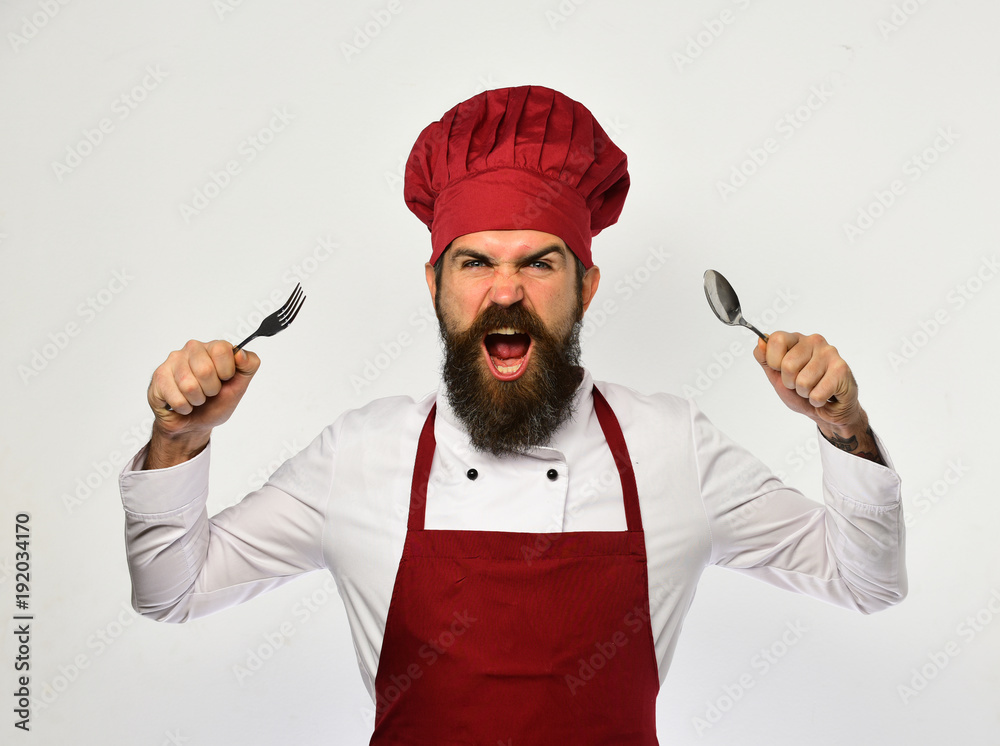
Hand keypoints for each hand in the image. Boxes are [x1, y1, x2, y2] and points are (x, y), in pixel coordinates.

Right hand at [144, 340, 260, 468]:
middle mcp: (193, 348)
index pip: (222, 349)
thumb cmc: (216, 403)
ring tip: (195, 398)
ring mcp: (173, 360)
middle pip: (205, 370)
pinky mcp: (158, 376)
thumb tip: (240, 354)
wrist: (193, 424)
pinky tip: (182, 403)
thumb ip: (249, 366)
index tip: (224, 379)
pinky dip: (184, 408)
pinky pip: (176, 398)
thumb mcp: (240, 386)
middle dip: (211, 390)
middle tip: (209, 392)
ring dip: (197, 400)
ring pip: (189, 385)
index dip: (226, 372)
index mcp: (214, 347)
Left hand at [753, 332, 882, 462]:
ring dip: (805, 393)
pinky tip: (825, 394)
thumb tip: (760, 340)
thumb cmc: (802, 391)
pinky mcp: (841, 369)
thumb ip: (764, 359)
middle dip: (790, 383)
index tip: (782, 371)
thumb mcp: (776, 376)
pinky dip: (817, 401)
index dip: (774, 363)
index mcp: (796, 339)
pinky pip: (817, 394)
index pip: (775, 340)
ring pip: (803, 381)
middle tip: (800, 384)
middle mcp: (814, 341)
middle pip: (788, 365)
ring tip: (813, 389)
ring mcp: (829, 353)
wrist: (827, 410)